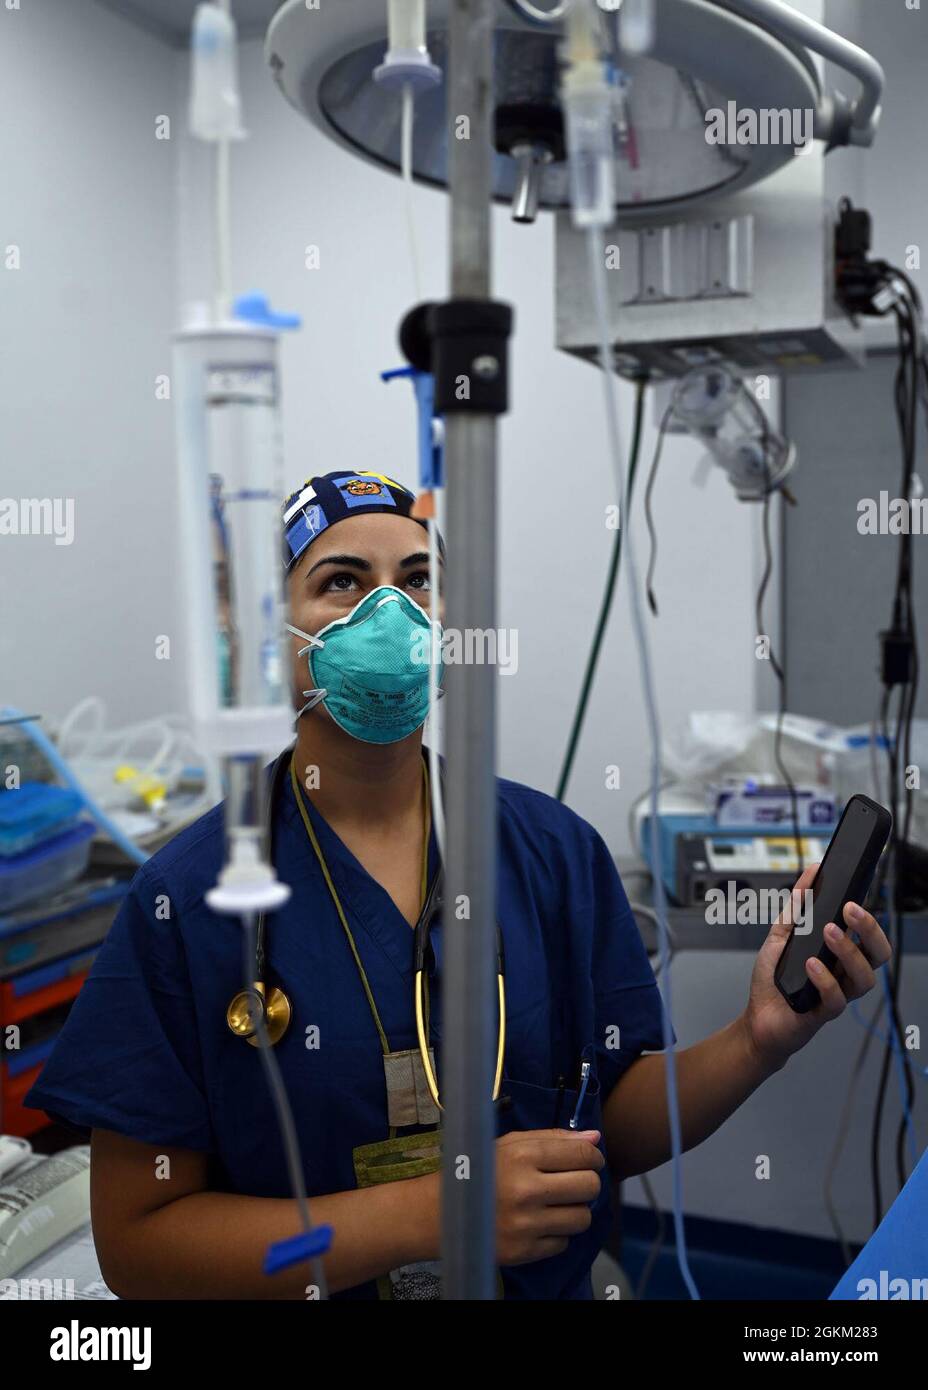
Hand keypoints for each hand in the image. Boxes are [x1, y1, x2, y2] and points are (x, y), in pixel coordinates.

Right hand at [494, 1128, 603, 1265]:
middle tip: (572, 1183)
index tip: (588, 1161)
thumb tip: (595, 1139)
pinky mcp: (525, 1251)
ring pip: (583, 1217)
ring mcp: (526, 1224)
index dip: (593, 1158)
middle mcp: (525, 1190)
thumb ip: (554, 1138)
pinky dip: (557, 1232)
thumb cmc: (482, 1170)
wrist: (445, 1212)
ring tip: (555, 1204)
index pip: (582, 1156)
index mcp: (522, 1156)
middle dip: (587, 1182)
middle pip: (590, 1186)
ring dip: (575, 1210)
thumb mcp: (512, 1144)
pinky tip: (539, 1222)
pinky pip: (564, 1242)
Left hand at [742, 862, 892, 1071]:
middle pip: (878, 955)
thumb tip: (811, 873)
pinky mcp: (823, 1013)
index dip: (869, 919)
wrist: (757, 1018)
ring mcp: (837, 994)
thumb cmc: (773, 978)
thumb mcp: (781, 934)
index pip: (869, 936)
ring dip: (849, 951)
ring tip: (828, 933)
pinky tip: (811, 965)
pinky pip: (837, 999)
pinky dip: (825, 979)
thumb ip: (796, 906)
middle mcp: (844, 974)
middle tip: (849, 911)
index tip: (853, 898)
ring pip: (865, 978)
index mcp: (840, 955)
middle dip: (870, 930)